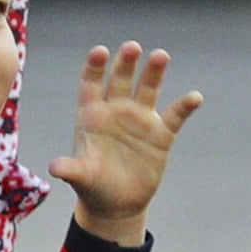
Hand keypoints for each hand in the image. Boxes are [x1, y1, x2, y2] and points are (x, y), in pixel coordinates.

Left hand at [50, 42, 204, 245]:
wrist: (117, 204)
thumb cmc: (93, 186)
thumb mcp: (82, 178)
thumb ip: (72, 169)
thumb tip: (55, 168)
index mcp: (93, 115)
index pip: (91, 84)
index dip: (95, 66)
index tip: (100, 51)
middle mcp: (116, 111)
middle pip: (121, 80)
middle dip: (125, 63)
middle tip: (132, 47)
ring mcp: (140, 120)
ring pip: (148, 89)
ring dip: (154, 72)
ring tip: (160, 56)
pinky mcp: (161, 135)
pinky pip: (175, 116)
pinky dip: (185, 106)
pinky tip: (195, 97)